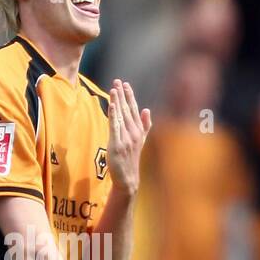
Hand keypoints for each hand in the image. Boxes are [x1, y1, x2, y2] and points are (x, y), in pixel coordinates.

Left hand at [107, 80, 150, 195]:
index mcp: (138, 130)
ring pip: (121, 116)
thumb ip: (144, 125)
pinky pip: (115, 127)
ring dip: (118, 101)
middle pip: (127, 110)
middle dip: (123, 94)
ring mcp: (126, 138)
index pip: (134, 109)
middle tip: (117, 81)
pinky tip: (112, 105)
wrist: (128, 178)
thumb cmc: (131, 159)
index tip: (125, 84)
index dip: (130, 96)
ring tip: (114, 89)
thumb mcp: (140, 141)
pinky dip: (114, 116)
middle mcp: (134, 133)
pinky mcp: (117, 145)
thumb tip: (147, 109)